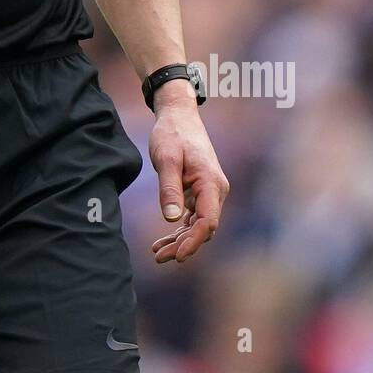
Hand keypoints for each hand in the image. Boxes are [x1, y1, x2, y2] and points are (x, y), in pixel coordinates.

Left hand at [148, 87, 228, 263]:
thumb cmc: (172, 133)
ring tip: (157, 253)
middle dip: (183, 245)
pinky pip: (193, 216)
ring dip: (180, 240)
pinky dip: (179, 228)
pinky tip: (163, 240)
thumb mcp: (166, 158)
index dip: (193, 242)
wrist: (179, 115)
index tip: (177, 256)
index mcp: (211, 182)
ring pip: (198, 224)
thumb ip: (169, 188)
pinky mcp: (200, 191)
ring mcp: (209, 191)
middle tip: (158, 257)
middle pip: (203, 228)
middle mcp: (215, 190)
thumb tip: (170, 218)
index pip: (207, 222)